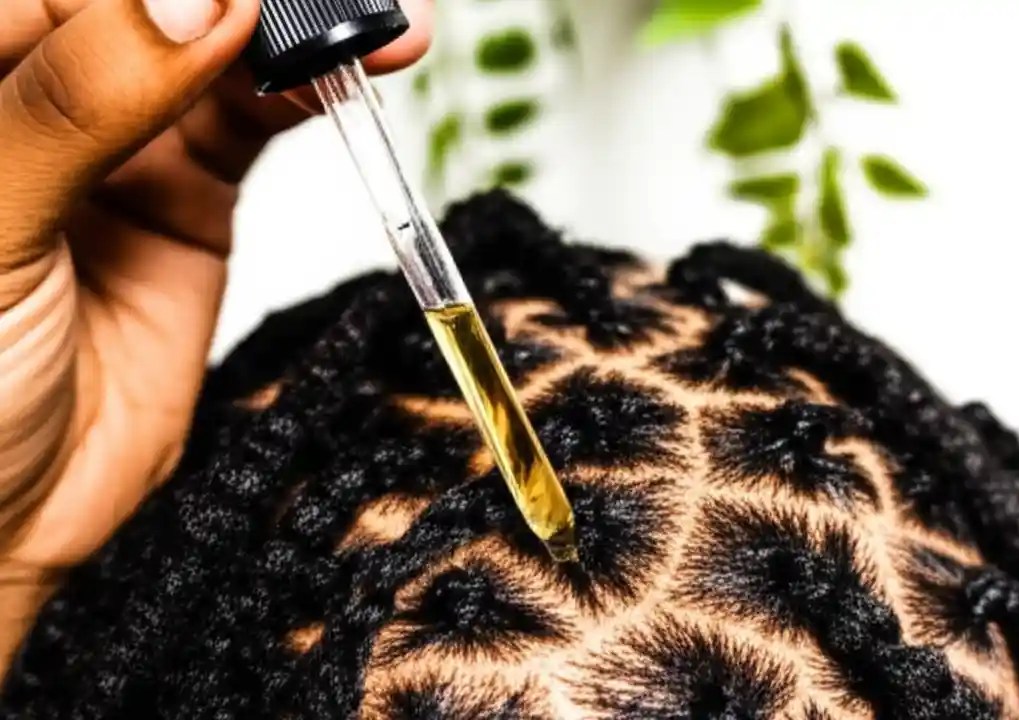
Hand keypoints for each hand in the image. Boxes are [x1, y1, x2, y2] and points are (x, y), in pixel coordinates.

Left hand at [0, 0, 432, 671]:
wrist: (5, 518)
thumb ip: (76, 106)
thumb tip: (190, 4)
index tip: (217, 3)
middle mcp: (36, 89)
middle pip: (150, 5)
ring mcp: (119, 136)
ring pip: (216, 44)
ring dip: (297, 26)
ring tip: (377, 24)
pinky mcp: (186, 193)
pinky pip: (253, 118)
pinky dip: (304, 89)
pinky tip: (348, 69)